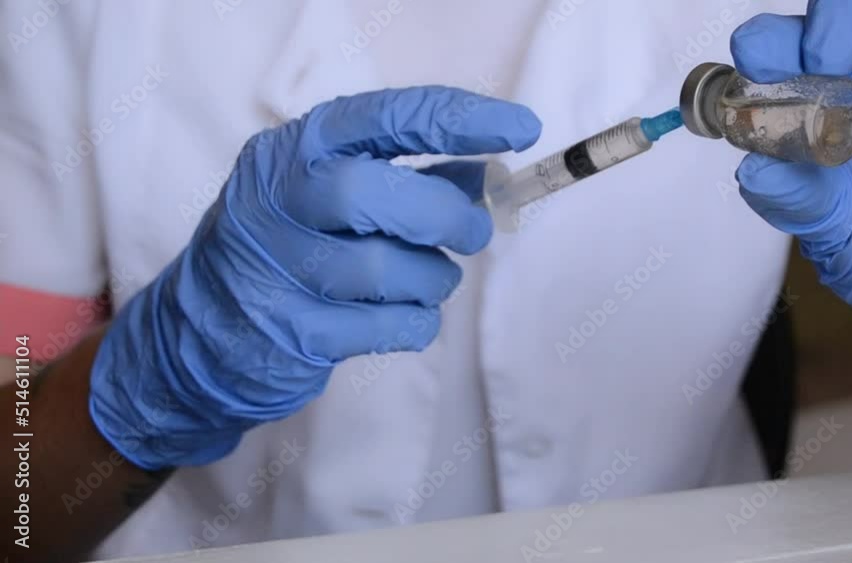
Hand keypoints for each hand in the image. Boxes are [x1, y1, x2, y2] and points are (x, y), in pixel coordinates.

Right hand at [89, 86, 541, 468]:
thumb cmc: (289, 245)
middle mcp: (278, 201)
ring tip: (426, 279)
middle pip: (373, 194)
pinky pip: (390, 327)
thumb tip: (483, 180)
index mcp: (297, 150)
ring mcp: (278, 271)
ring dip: (433, 278)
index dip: (458, 119)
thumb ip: (406, 178)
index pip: (384, 118)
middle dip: (443, 215)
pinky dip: (418, 321)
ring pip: (386, 270)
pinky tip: (404, 315)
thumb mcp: (332, 192)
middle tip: (472, 232)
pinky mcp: (294, 333)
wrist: (198, 327)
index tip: (521, 129)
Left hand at [730, 1, 851, 402]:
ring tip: (847, 43)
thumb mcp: (847, 238)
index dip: (769, 49)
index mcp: (832, 110)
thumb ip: (799, 202)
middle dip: (818, 19)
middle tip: (806, 53)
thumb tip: (751, 169)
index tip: (762, 65)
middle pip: (840, 12)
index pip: (788, 57)